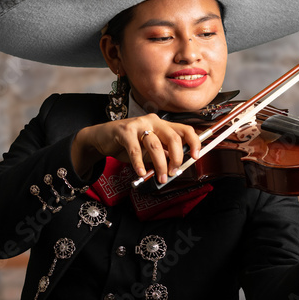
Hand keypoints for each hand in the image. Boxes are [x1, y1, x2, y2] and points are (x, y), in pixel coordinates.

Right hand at [71, 115, 202, 184]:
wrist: (103, 138)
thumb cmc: (128, 144)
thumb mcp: (149, 150)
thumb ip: (162, 155)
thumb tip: (175, 167)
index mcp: (163, 125)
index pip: (185, 130)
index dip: (194, 142)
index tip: (195, 156)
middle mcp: (153, 122)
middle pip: (173, 137)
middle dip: (176, 158)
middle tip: (173, 172)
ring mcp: (138, 124)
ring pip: (155, 146)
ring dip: (160, 165)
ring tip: (159, 177)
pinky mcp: (124, 131)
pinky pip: (135, 150)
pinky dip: (139, 163)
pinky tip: (140, 172)